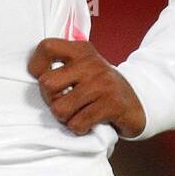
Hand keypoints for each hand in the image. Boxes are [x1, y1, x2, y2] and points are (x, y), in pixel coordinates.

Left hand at [27, 38, 145, 137]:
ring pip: (60, 108)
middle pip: (47, 84)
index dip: (36, 66)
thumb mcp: (84, 67)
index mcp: (81, 50)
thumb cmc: (101, 87)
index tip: (42, 78)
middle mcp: (91, 63)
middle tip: (63, 103)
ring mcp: (102, 83)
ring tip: (76, 114)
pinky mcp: (112, 104)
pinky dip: (79, 128)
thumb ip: (62, 65)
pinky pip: (78, 123)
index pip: (46, 47)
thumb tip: (34, 77)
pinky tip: (88, 123)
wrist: (140, 100)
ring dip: (65, 118)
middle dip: (50, 100)